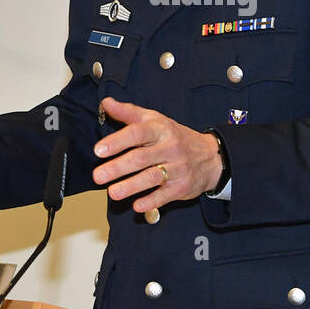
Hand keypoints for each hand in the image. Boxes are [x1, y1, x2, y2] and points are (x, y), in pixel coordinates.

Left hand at [91, 98, 222, 213]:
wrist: (211, 157)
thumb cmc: (175, 137)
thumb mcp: (155, 120)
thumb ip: (129, 113)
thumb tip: (106, 103)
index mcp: (161, 129)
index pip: (138, 133)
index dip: (118, 141)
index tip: (99, 150)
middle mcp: (170, 147)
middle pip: (141, 158)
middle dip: (118, 167)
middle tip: (98, 176)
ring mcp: (178, 168)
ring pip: (152, 177)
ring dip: (131, 186)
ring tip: (113, 192)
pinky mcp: (181, 187)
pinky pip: (165, 196)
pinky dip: (151, 201)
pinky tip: (136, 206)